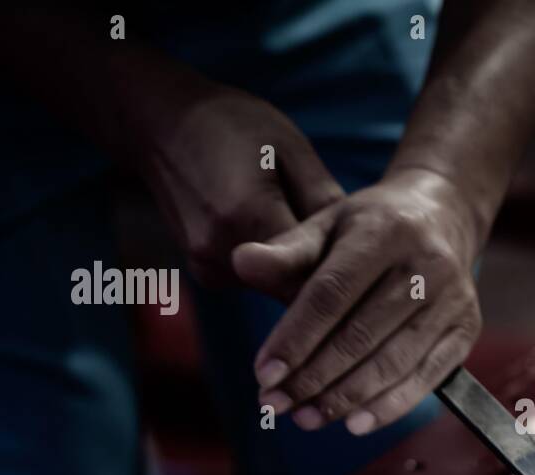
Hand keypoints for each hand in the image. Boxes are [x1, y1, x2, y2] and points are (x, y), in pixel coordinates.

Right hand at [134, 80, 344, 286]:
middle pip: (295, 290)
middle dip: (327, 278)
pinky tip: (279, 235)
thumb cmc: (232, 124)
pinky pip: (258, 284)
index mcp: (248, 216)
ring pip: (277, 290)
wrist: (159, 123)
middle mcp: (223, 254)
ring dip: (301, 273)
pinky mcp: (205, 275)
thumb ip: (324, 203)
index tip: (374, 272)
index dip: (347, 276)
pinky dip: (277, 269)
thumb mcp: (291, 148)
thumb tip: (359, 252)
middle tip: (357, 259)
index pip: (314, 274)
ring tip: (314, 237)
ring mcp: (209, 269)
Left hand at [232, 167, 483, 434]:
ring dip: (345, 398)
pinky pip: (426, 377)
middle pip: (360, 335)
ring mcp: (452, 300)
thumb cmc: (371, 228)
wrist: (443, 217)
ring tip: (305, 419)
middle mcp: (426, 266)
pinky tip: (354, 423)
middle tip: (275, 406)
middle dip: (313, 378)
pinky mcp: (466, 330)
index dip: (296, 338)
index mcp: (385, 232)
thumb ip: (286, 250)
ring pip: (392, 362)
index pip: (332, 294)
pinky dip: (389, 406)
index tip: (263, 375)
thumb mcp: (328, 224)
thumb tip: (240, 263)